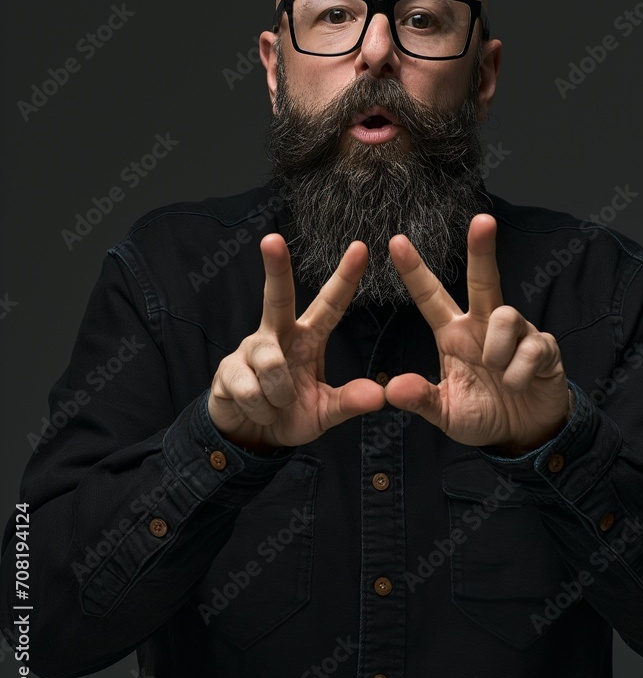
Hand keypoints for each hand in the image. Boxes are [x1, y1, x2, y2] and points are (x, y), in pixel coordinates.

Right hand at [208, 235, 384, 451]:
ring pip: (272, 365)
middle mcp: (277, 333)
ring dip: (280, 396)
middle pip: (277, 297)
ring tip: (277, 405)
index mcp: (307, 337)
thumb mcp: (324, 412)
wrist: (250, 437)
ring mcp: (250, 348)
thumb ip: (350, 402)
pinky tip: (257, 410)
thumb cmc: (290, 413)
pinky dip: (262, 410)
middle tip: (272, 239)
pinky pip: (252, 391)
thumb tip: (380, 395)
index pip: (330, 304)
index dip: (345, 277)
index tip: (361, 248)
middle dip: (275, 268)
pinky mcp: (227, 369)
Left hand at [386, 214, 570, 454]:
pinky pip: (531, 348)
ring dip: (498, 350)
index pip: (430, 296)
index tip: (396, 241)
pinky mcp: (544, 347)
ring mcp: (517, 333)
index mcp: (454, 334)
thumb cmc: (483, 414)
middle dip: (482, 249)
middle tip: (483, 219)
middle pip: (483, 279)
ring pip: (506, 315)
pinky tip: (519, 384)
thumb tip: (392, 388)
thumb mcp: (446, 413)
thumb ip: (421, 400)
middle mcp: (483, 325)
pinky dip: (520, 373)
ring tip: (500, 375)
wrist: (526, 434)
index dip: (414, 270)